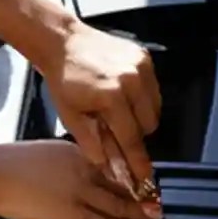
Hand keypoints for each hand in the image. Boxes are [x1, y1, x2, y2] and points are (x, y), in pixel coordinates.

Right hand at [0, 140, 162, 218]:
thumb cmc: (10, 162)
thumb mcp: (49, 153)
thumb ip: (72, 162)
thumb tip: (91, 175)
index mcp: (77, 155)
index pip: (113, 170)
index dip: (132, 181)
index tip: (147, 188)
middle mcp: (82, 174)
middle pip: (119, 191)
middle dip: (140, 203)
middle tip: (158, 209)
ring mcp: (77, 197)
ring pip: (115, 212)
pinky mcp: (68, 218)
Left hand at [40, 22, 161, 186]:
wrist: (62, 42)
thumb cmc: (63, 78)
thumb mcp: (69, 115)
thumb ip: (90, 143)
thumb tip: (108, 166)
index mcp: (111, 96)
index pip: (131, 138)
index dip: (138, 161)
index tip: (144, 177)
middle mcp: (131, 81)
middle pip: (148, 126)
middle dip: (135, 134)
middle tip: (117, 130)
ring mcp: (140, 67)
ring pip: (155, 108)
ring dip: (141, 116)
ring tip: (118, 110)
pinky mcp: (144, 57)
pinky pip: (153, 89)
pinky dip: (143, 97)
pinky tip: (124, 93)